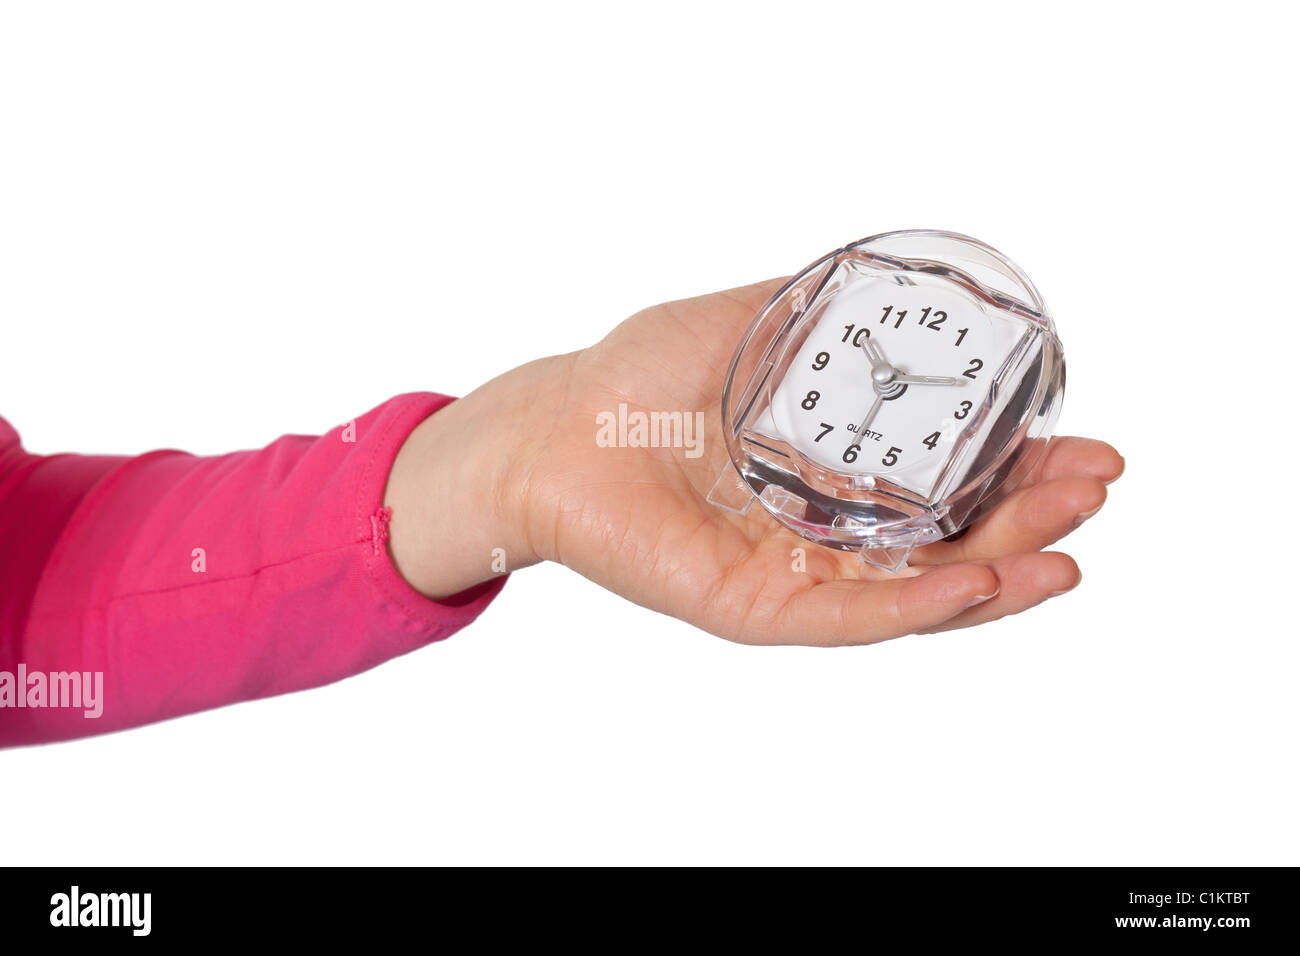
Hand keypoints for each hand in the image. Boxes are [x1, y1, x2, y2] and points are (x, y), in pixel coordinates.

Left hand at [386, 279, 1122, 645]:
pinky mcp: (750, 606)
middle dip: (1030, 520)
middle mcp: (824, 534)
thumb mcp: (747, 323)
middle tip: (1094, 489)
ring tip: (1066, 550)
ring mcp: (791, 576)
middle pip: (949, 544)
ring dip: (998, 573)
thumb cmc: (637, 376)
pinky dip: (915, 606)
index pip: (948, 486)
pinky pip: (843, 617)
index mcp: (833, 475)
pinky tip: (978, 581)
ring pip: (912, 594)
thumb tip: (903, 284)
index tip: (1085, 444)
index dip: (1021, 472)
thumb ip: (818, 314)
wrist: (553, 424)